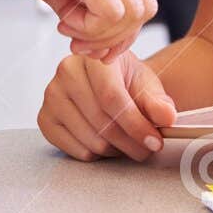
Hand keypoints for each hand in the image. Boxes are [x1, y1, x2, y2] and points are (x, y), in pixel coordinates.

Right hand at [0, 0, 157, 59]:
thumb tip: (98, 33)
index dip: (119, 28)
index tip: (87, 38)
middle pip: (144, 7)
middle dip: (114, 37)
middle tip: (80, 43)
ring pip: (131, 12)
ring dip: (100, 35)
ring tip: (68, 31)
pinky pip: (108, 12)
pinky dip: (88, 29)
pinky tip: (62, 23)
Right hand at [39, 51, 176, 160]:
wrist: (106, 80)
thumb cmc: (125, 80)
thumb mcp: (146, 84)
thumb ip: (157, 101)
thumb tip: (167, 117)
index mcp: (93, 57)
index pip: (112, 98)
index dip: (135, 124)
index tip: (154, 142)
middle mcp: (66, 72)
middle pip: (101, 122)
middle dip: (130, 143)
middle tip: (147, 149)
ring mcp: (52, 95)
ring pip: (90, 139)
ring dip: (116, 150)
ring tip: (127, 143)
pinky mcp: (44, 118)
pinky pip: (75, 150)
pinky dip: (96, 154)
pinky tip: (106, 142)